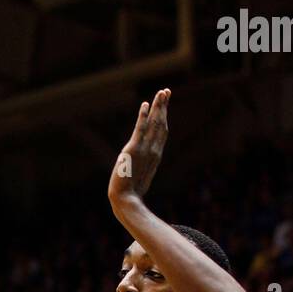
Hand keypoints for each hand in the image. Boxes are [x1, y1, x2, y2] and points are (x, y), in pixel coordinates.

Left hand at [108, 88, 169, 216]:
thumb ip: (144, 170)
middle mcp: (153, 150)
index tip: (164, 104)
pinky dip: (143, 116)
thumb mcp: (141, 178)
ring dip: (158, 107)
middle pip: (161, 124)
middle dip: (163, 107)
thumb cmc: (132, 194)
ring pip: (154, 123)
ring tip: (161, 92)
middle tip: (167, 91)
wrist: (126, 200)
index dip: (164, 117)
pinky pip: (140, 129)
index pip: (161, 132)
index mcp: (155, 156)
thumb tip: (144, 170)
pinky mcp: (134, 150)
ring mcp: (145, 150)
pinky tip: (145, 104)